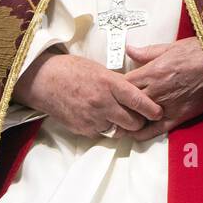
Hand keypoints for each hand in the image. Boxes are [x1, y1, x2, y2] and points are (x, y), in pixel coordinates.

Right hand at [13, 50, 162, 136]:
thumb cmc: (71, 70)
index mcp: (110, 83)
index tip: (158, 112)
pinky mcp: (83, 129)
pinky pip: (100, 133)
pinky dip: (102, 128)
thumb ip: (116, 83)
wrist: (44, 81)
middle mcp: (103, 103)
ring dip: (120, 127)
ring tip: (115, 118)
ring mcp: (93, 118)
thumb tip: (132, 93)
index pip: (138, 100)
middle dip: (138, 123)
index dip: (151, 109)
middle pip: (132, 122)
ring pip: (117, 130)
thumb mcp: (99, 69)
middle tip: (138, 119)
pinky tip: (96, 117)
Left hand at [120, 38, 202, 140]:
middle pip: (127, 103)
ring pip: (138, 118)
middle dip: (117, 107)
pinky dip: (142, 134)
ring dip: (126, 122)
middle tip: (108, 111)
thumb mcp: (170, 47)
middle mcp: (156, 91)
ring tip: (116, 124)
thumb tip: (129, 49)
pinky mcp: (178, 117)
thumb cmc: (197, 52)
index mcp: (151, 72)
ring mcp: (166, 106)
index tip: (111, 91)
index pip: (123, 85)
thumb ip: (147, 52)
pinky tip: (133, 136)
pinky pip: (155, 130)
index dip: (114, 89)